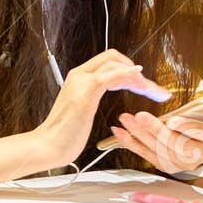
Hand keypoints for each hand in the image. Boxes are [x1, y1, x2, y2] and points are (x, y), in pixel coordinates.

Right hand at [35, 50, 171, 167]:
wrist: (48, 145)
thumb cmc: (64, 135)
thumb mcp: (80, 111)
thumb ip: (89, 100)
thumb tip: (96, 100)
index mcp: (78, 79)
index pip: (107, 63)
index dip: (128, 71)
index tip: (144, 87)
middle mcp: (79, 75)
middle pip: (113, 57)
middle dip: (136, 71)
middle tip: (153, 90)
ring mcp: (82, 81)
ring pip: (115, 63)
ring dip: (138, 77)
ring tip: (153, 93)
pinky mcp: (87, 91)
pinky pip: (111, 74)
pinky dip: (128, 74)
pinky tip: (141, 80)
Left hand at [108, 110, 202, 174]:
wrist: (194, 138)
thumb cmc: (197, 123)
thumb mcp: (200, 115)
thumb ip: (191, 116)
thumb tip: (174, 122)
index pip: (199, 134)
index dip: (186, 128)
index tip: (173, 121)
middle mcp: (196, 158)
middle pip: (175, 145)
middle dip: (155, 130)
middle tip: (140, 116)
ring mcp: (178, 165)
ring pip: (157, 150)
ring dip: (138, 134)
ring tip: (126, 120)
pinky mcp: (163, 165)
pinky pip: (145, 154)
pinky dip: (130, 142)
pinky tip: (119, 132)